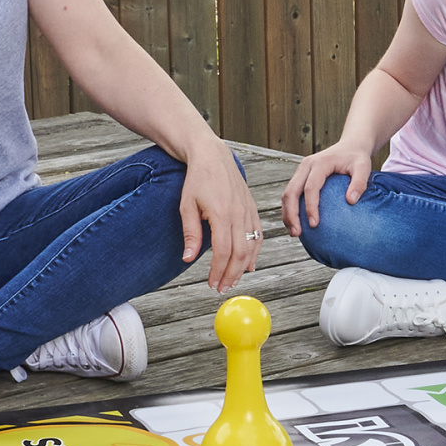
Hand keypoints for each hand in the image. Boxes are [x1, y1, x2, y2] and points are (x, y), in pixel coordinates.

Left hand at [182, 134, 262, 292]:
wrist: (213, 156)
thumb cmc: (197, 180)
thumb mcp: (187, 206)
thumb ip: (190, 233)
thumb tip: (188, 259)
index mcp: (222, 213)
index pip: (222, 251)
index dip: (218, 271)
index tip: (211, 284)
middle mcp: (239, 214)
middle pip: (240, 254)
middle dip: (231, 275)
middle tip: (222, 289)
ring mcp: (249, 211)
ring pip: (252, 247)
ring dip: (243, 268)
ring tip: (233, 281)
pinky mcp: (253, 209)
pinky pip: (258, 235)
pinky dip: (255, 253)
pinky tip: (249, 265)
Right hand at [281, 138, 375, 234]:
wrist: (350, 146)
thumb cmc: (357, 158)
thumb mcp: (363, 167)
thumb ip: (359, 183)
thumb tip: (351, 201)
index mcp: (320, 163)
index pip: (310, 187)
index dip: (310, 207)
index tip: (314, 224)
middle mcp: (306, 166)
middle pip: (291, 191)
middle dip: (291, 214)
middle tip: (297, 233)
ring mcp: (301, 171)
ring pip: (287, 194)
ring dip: (287, 214)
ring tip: (294, 233)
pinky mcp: (301, 177)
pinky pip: (291, 194)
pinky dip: (290, 209)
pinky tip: (297, 224)